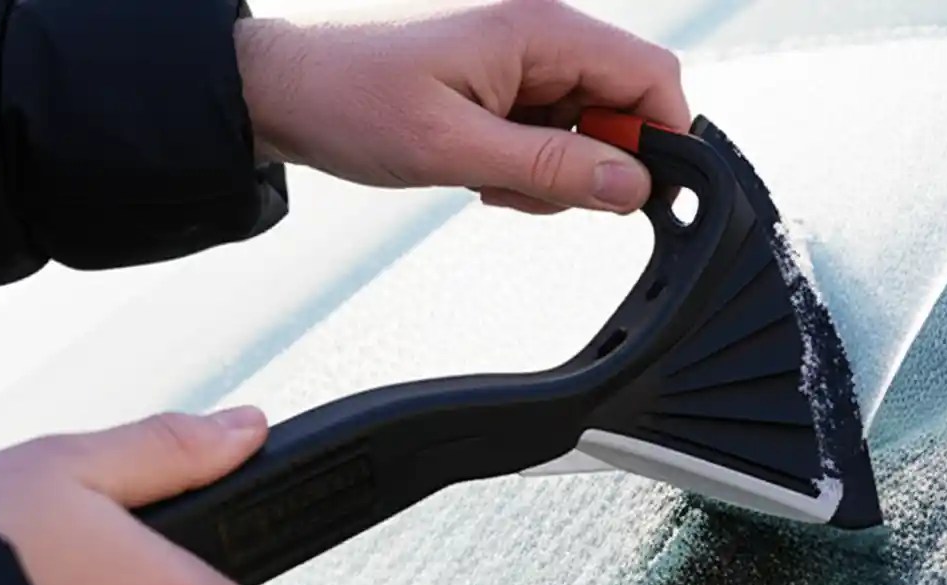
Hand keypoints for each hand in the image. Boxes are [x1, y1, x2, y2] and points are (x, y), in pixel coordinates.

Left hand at [234, 0, 690, 214]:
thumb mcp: (454, 148)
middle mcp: (539, 36)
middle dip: (596, 164)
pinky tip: (482, 173)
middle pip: (622, 105)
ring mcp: (521, 61)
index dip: (661, 140)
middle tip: (536, 192)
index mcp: (539, 30)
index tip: (635, 193)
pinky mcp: (502, 85)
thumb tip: (631, 185)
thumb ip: (550, 168)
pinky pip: (549, 133)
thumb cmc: (352, 100)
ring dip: (556, 172)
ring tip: (493, 182)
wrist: (285, 91)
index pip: (650, 76)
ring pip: (586, 127)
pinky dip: (529, 166)